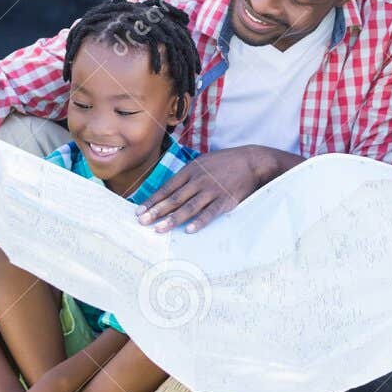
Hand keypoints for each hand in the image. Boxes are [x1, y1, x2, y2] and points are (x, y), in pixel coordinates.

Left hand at [138, 145, 287, 232]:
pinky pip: (210, 213)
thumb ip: (187, 176)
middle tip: (142, 222)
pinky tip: (189, 230)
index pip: (167, 188)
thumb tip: (169, 191)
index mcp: (191, 171)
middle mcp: (198, 181)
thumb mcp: (202, 162)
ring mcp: (212, 191)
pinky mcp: (225, 201)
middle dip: (156, 211)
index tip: (139, 211)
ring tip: (159, 230)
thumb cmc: (225, 163)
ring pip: (188, 207)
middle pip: (174, 199)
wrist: (251, 161)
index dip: (152, 201)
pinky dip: (199, 222)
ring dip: (172, 219)